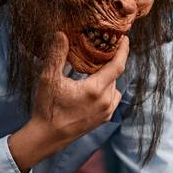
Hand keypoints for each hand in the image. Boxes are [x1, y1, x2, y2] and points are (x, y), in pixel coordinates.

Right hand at [9, 31, 127, 172]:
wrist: (47, 137)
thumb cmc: (47, 108)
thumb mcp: (48, 79)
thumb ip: (56, 55)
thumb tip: (61, 34)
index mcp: (96, 90)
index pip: (118, 66)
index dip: (123, 50)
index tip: (125, 38)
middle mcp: (106, 102)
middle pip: (114, 75)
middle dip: (110, 61)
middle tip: (102, 48)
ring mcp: (106, 112)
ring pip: (114, 87)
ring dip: (107, 76)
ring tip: (96, 67)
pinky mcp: (103, 119)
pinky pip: (112, 99)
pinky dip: (106, 89)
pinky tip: (93, 85)